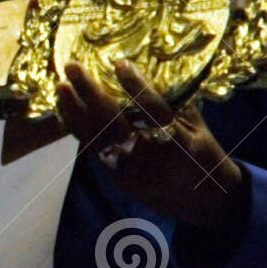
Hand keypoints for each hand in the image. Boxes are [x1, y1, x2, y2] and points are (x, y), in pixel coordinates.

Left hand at [56, 58, 244, 235]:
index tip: (120, 63)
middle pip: (114, 121)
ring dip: (75, 110)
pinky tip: (66, 109)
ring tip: (61, 86)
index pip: (153, 110)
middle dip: (90, 92)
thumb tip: (153, 70)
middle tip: (72, 66)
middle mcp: (150, 157)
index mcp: (178, 142)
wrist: (205, 204)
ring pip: (97, 136)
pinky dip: (78, 128)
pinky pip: (93, 149)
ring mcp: (130, 170)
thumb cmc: (204, 157)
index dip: (137, 86)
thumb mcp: (200, 129)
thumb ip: (176, 104)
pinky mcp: (118, 178)